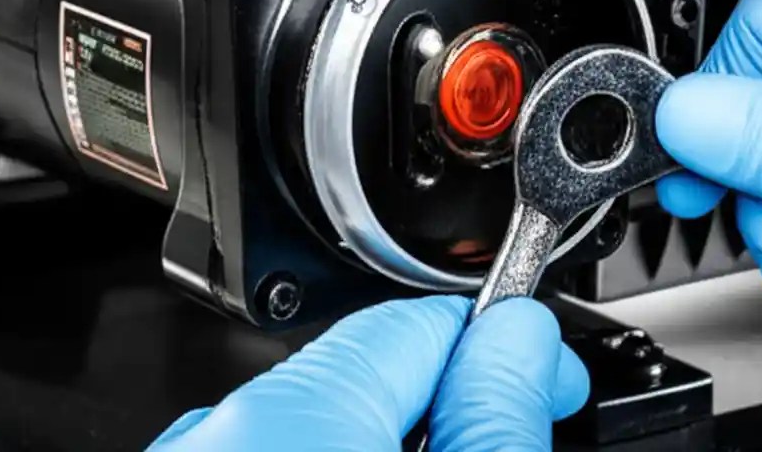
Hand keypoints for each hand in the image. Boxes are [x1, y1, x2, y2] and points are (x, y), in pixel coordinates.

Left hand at [146, 296, 588, 450]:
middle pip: (369, 371)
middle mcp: (214, 437)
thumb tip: (520, 341)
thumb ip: (495, 422)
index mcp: (286, 424)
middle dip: (449, 400)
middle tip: (512, 440)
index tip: (548, 382)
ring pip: (321, 422)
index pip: (419, 321)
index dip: (504, 343)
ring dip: (393, 439)